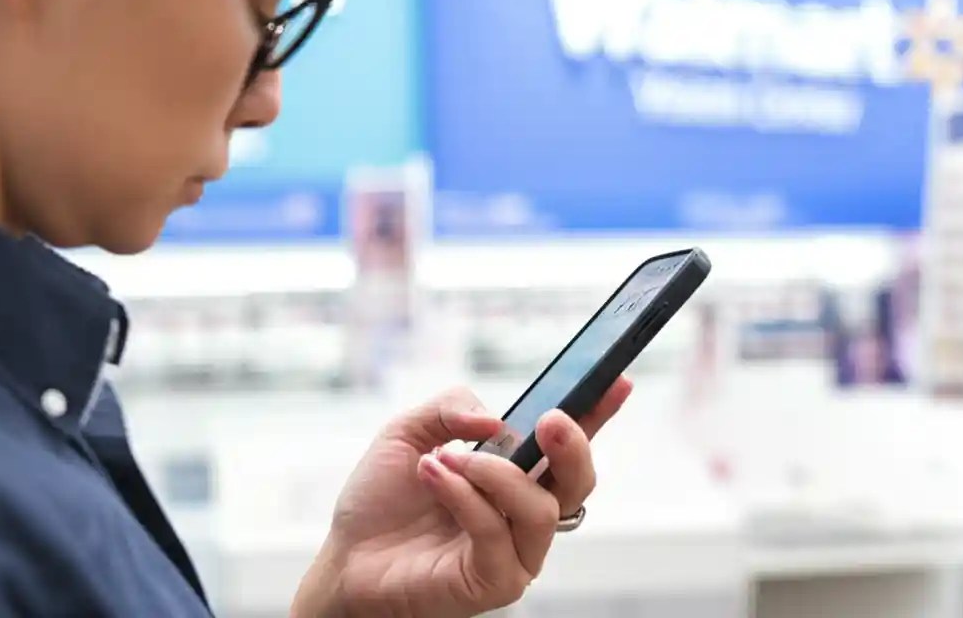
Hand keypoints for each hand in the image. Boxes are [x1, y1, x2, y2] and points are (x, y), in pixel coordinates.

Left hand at [292, 377, 632, 617]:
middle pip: (579, 482)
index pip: (567, 444)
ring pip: (540, 509)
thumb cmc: (381, 499)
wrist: (346, 557)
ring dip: (493, 473)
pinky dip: (465, 498)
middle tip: (548, 422)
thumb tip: (496, 419)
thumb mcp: (408, 431)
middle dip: (573, 445)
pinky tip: (434, 478)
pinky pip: (495, 534)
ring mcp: (515, 552)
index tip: (617, 380)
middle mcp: (523, 513)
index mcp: (514, 474)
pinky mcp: (494, 583)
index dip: (598, 412)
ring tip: (446, 460)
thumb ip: (451, 409)